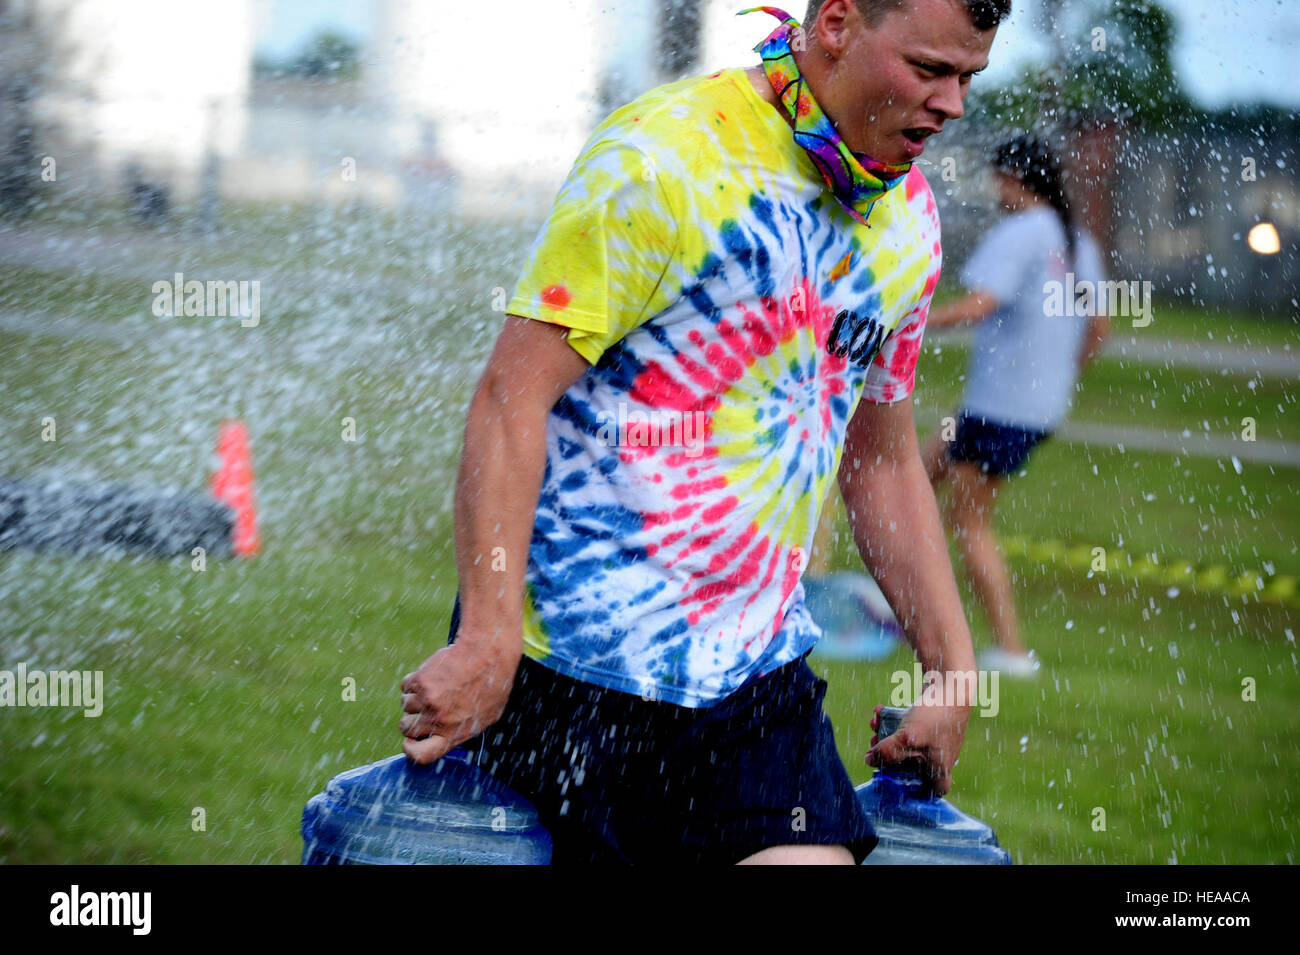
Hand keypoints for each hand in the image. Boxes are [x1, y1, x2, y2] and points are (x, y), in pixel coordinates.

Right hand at [399, 635, 521, 763]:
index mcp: (453, 733)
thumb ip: (462, 730)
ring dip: (414, 698)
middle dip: (411, 721)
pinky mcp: (420, 680)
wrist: (488, 655)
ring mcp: (427, 699)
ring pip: (405, 705)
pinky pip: (405, 685)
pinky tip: (431, 676)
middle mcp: (437, 719)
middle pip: (406, 728)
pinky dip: (413, 682)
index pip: (421, 755)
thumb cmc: (492, 685)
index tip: (409, 743)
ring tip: (434, 688)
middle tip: (424, 710)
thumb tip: (445, 737)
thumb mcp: (486, 717)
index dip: (410, 750)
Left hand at [866, 701, 969, 794]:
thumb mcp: (908, 737)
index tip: (892, 777)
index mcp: (940, 769)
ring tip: (874, 724)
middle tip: (874, 745)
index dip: (911, 788)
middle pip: (909, 765)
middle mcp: (940, 758)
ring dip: (887, 734)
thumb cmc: (936, 715)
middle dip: (887, 753)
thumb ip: (888, 751)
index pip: (930, 791)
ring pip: (906, 744)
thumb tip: (870, 760)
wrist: (953, 683)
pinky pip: (908, 727)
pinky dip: (894, 720)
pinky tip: (879, 710)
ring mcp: (936, 740)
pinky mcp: (931, 724)